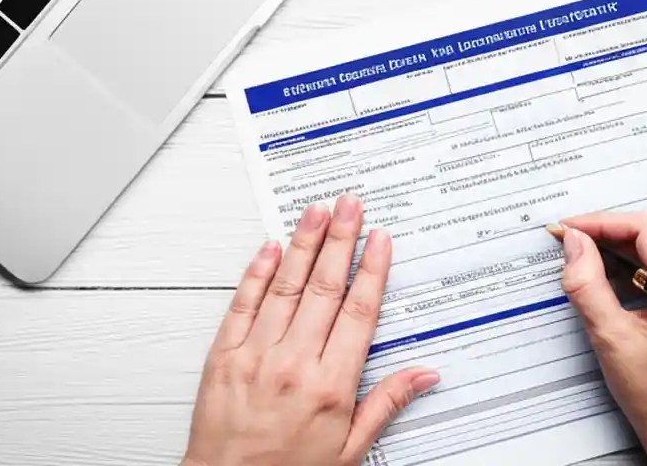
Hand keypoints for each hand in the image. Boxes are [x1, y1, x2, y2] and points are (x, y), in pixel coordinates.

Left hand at [183, 194, 439, 465]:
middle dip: (341, 240)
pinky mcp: (223, 357)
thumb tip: (424, 375)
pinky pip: (242, 304)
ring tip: (317, 212)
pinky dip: (256, 272)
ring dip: (303, 244)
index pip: (358, 312)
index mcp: (330, 386)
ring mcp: (256, 356)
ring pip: (285, 286)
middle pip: (325, 288)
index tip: (380, 240)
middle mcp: (294, 364)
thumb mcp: (349, 450)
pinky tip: (269, 248)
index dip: (372, 269)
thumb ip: (385, 404)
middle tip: (351, 205)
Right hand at [553, 213, 646, 465]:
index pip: (645, 228)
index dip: (602, 222)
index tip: (569, 229)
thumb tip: (574, 243)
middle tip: (570, 240)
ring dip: (620, 242)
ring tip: (586, 255)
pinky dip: (635, 257)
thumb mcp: (611, 337)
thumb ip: (587, 285)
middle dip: (608, 231)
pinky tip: (610, 270)